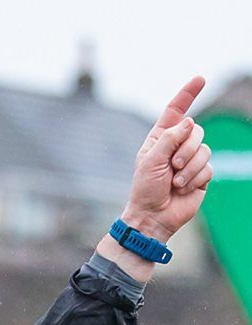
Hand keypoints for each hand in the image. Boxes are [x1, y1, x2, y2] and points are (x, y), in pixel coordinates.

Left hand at [124, 76, 212, 242]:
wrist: (154, 215)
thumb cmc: (145, 189)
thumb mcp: (151, 160)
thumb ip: (169, 138)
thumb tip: (189, 121)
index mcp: (160, 138)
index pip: (176, 111)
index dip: (188, 94)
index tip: (201, 78)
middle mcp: (177, 145)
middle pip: (195, 130)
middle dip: (185, 149)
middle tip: (172, 167)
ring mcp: (191, 159)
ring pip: (204, 149)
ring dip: (189, 167)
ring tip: (175, 182)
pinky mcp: (202, 173)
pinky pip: (208, 167)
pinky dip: (195, 178)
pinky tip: (183, 188)